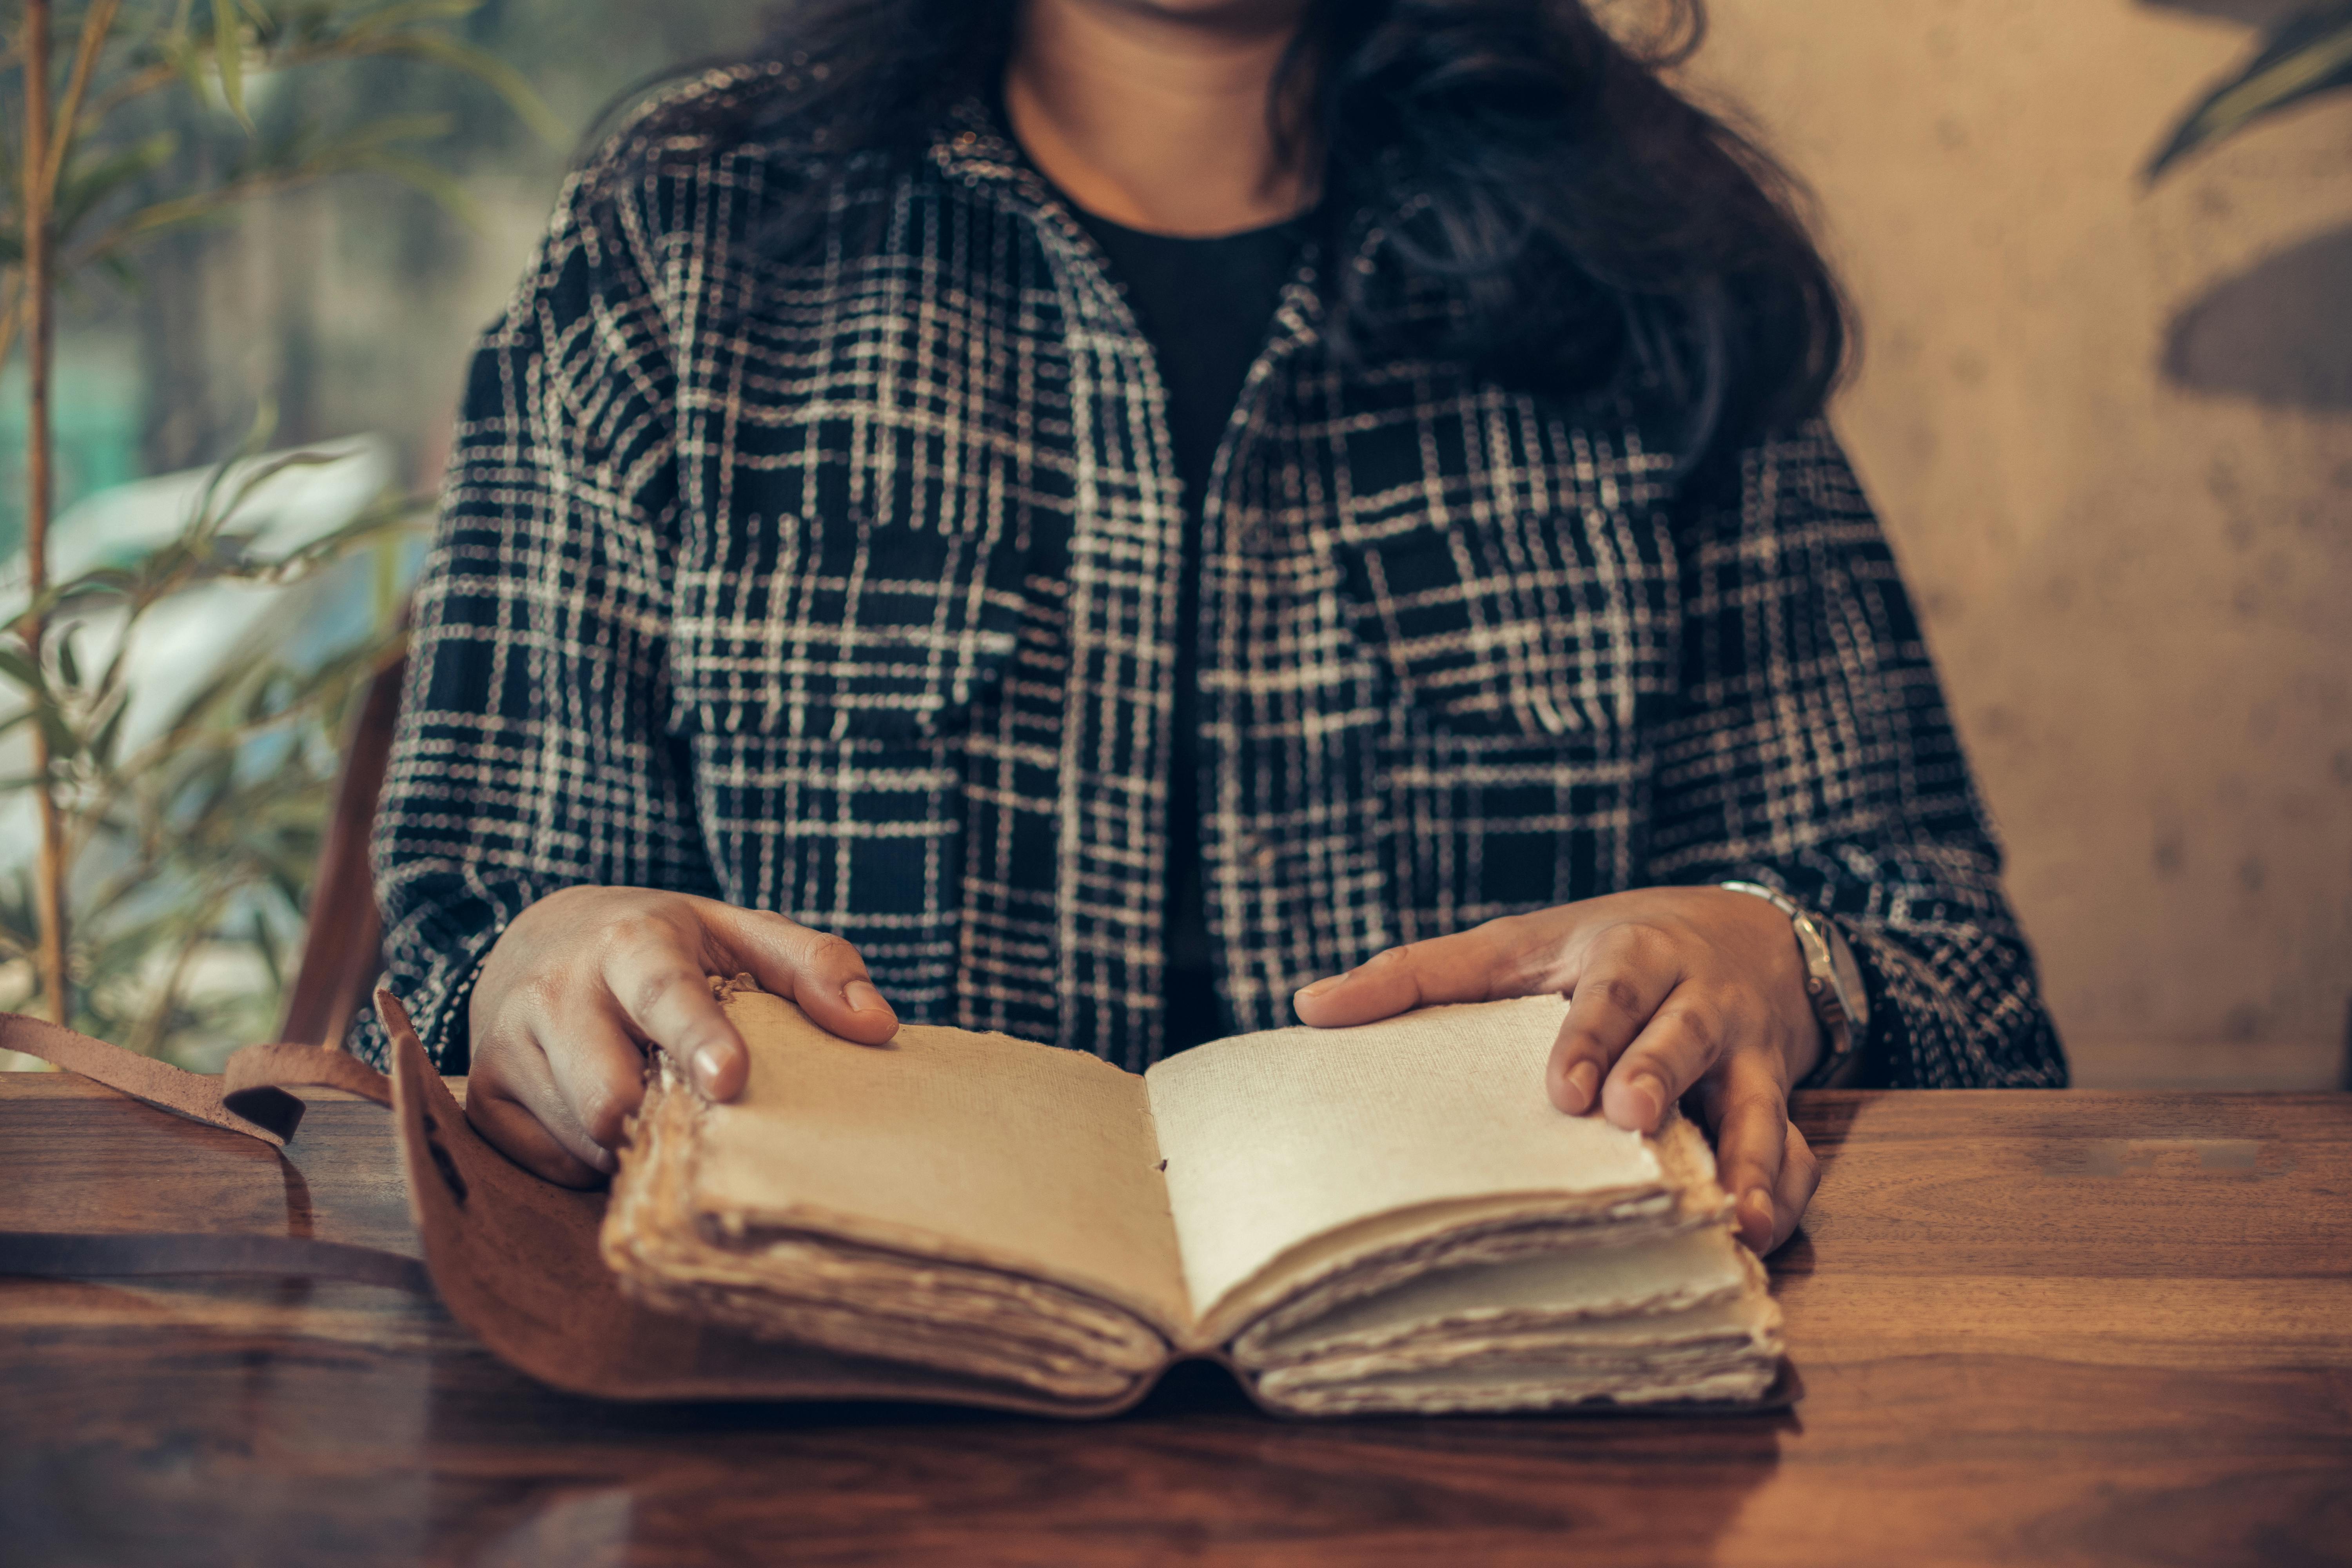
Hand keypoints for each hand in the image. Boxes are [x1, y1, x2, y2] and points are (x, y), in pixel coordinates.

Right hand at [465, 886, 896, 1186]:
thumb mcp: (740, 933)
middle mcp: (555, 992)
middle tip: (694, 1102)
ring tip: (649, 1097)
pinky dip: (590, 1158)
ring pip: (583, 1139)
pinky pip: (550, 1164)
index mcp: (628, 943)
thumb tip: (877, 1025)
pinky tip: (604, 1113)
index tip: (729, 1078)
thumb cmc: (664, 945)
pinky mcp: (484, 1098)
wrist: (539, 937)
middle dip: (662, 1118)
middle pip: (610, 1094)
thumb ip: (815, 967)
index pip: (663, 995)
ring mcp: (506, 1047)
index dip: (697, 1038)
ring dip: (634, 1141)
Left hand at [1290, 888, 1825, 1253]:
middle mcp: (1695, 995)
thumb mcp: (1517, 945)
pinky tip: (1759, 1233)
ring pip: (1756, 1096)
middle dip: (1663, 1074)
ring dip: (1746, 1152)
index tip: (1566, 1089)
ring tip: (1732, 1213)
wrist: (1749, 929)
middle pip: (1684, 1032)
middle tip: (1635, 1120)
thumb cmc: (1604, 946)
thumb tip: (1310, 1006)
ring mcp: (1746, 1048)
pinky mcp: (1779, 1092)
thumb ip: (1420, 975)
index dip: (1589, 1036)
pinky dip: (1783, 1187)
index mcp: (1626, 953)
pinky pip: (1795, 1143)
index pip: (1608, 991)